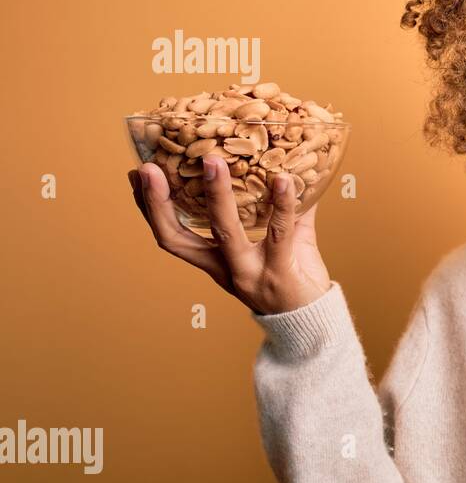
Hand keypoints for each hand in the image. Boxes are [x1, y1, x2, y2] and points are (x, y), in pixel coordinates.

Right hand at [128, 155, 331, 314]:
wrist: (313, 321)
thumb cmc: (294, 278)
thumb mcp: (282, 242)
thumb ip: (285, 208)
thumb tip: (290, 166)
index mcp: (214, 262)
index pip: (170, 235)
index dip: (150, 209)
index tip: (136, 176)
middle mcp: (225, 269)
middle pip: (177, 239)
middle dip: (160, 203)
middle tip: (151, 169)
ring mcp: (250, 273)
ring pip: (225, 233)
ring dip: (217, 196)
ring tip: (214, 162)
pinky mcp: (279, 274)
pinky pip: (279, 234)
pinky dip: (282, 205)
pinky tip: (282, 180)